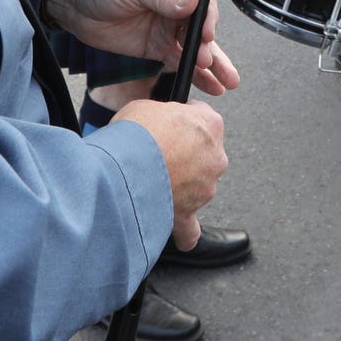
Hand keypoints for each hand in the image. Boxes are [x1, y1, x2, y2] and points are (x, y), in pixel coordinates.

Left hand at [42, 0, 241, 96]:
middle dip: (212, 46)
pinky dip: (193, 73)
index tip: (206, 33)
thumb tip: (191, 3)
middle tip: (214, 63)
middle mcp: (175, 3)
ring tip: (225, 82)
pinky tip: (208, 84)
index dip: (207, 16)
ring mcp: (167, 27)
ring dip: (210, 64)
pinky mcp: (156, 47)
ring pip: (195, 47)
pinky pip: (178, 61)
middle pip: (202, 25)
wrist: (72, 3)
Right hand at [113, 99, 226, 249]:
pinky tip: (178, 234)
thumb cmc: (137, 134)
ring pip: (196, 186)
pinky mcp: (189, 213)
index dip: (181, 120)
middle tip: (155, 153)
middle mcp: (214, 156)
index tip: (166, 124)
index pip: (202, 117)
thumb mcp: (146, 106)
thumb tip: (157, 123)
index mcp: (209, 123)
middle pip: (202, 154)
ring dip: (179, 185)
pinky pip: (191, 228)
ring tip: (149, 182)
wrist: (125, 166)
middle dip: (182, 155)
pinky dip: (184, 232)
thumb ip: (163, 115)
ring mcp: (205, 187)